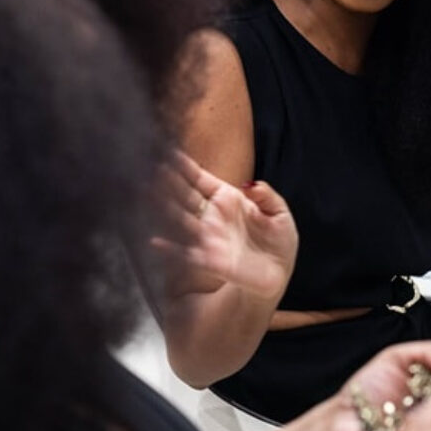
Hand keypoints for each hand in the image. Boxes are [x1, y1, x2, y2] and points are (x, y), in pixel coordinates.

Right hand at [150, 151, 297, 301]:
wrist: (277, 276)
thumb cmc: (278, 243)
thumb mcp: (281, 214)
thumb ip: (267, 196)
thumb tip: (251, 185)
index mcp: (229, 200)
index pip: (202, 180)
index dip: (187, 168)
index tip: (170, 154)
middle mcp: (214, 216)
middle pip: (186, 196)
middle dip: (170, 183)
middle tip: (153, 169)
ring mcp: (209, 237)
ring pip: (182, 219)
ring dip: (166, 208)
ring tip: (149, 194)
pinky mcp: (209, 260)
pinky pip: (185, 252)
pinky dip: (170, 248)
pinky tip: (155, 242)